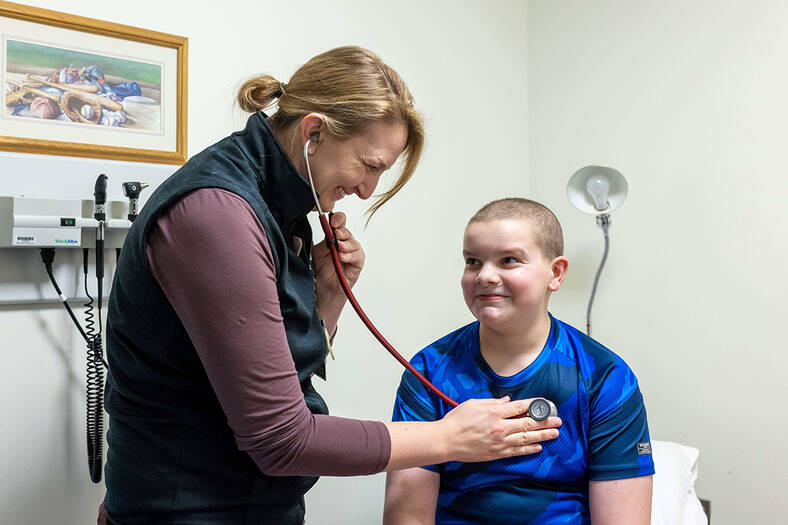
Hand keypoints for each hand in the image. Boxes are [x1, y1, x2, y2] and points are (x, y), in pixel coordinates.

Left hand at [312, 212, 363, 316]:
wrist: (326, 286)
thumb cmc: (323, 268)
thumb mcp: (319, 251)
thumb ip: (324, 240)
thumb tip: (328, 229)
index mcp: (336, 236)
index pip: (340, 221)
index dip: (337, 219)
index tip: (331, 222)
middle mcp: (346, 242)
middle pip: (347, 231)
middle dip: (341, 232)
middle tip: (336, 234)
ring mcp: (353, 251)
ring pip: (353, 243)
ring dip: (345, 245)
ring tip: (338, 248)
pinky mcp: (358, 261)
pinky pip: (356, 255)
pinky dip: (348, 256)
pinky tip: (341, 257)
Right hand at [438, 397, 561, 462]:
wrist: (446, 441)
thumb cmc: (456, 420)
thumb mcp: (473, 404)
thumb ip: (493, 401)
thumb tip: (507, 400)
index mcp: (494, 412)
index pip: (520, 406)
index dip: (535, 405)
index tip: (546, 404)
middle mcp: (500, 427)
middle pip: (528, 423)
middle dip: (545, 421)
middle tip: (558, 420)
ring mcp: (500, 442)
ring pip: (526, 438)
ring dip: (542, 435)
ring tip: (555, 433)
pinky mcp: (497, 453)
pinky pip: (517, 451)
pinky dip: (529, 449)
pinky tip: (538, 447)